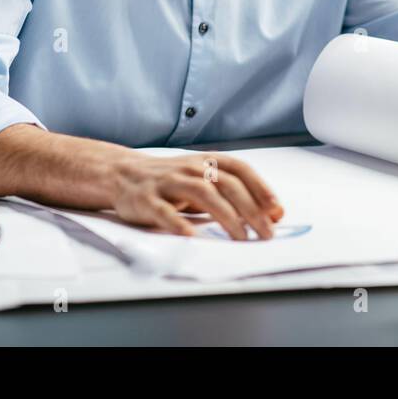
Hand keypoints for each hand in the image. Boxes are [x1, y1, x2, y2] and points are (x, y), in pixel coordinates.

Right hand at [109, 152, 283, 239]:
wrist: (121, 173)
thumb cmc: (171, 180)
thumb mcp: (204, 182)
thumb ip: (237, 195)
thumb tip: (275, 213)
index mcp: (206, 161)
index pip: (239, 169)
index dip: (260, 187)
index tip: (275, 209)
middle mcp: (190, 168)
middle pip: (226, 184)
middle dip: (250, 209)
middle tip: (265, 233)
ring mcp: (168, 182)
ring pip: (202, 194)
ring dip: (225, 216)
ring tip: (241, 237)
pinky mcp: (147, 199)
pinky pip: (164, 211)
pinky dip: (179, 223)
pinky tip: (192, 236)